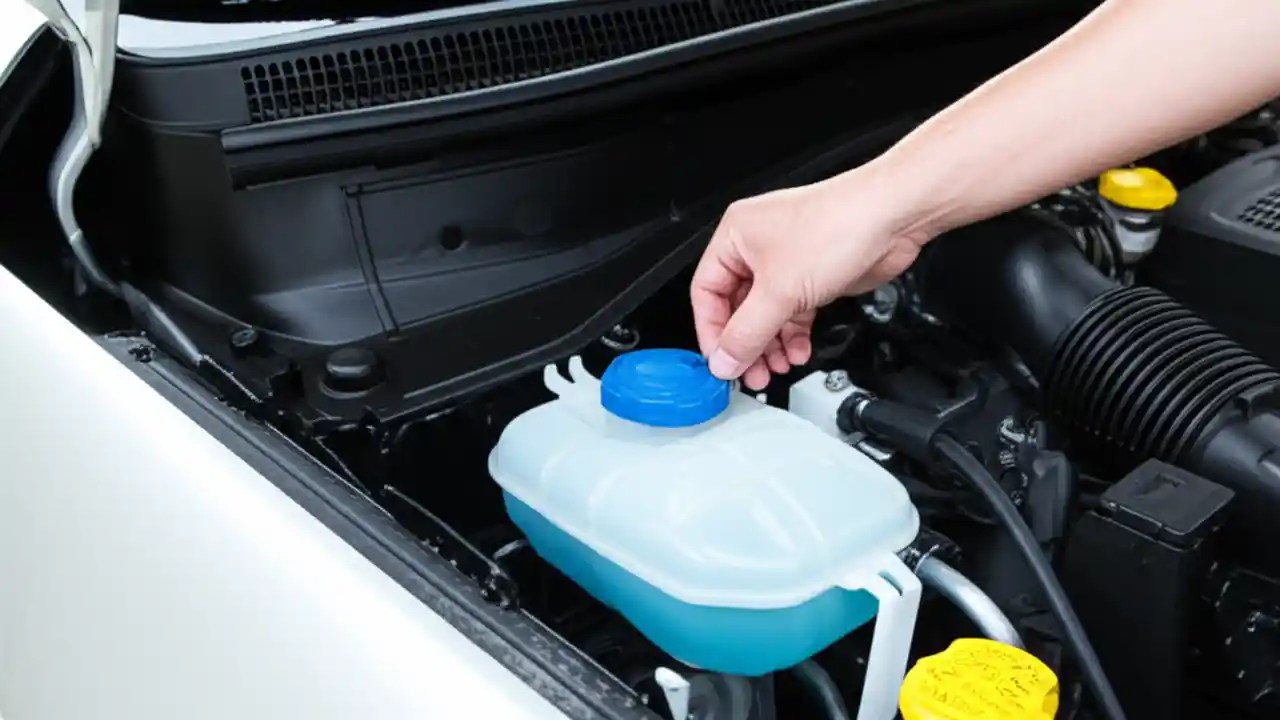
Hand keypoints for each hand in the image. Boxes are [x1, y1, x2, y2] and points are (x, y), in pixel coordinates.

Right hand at [690, 165, 934, 389]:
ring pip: (766, 313)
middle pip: (737, 306)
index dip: (712, 330)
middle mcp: (757, 246)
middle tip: (749, 372)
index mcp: (735, 236)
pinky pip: (793, 311)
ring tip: (775, 367)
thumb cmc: (838, 225)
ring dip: (770, 344)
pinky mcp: (813, 274)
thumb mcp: (780, 291)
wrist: (892, 217)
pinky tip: (798, 351)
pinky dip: (793, 334)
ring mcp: (787, 260)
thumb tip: (724, 360)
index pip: (706, 291)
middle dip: (745, 343)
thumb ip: (747, 332)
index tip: (722, 360)